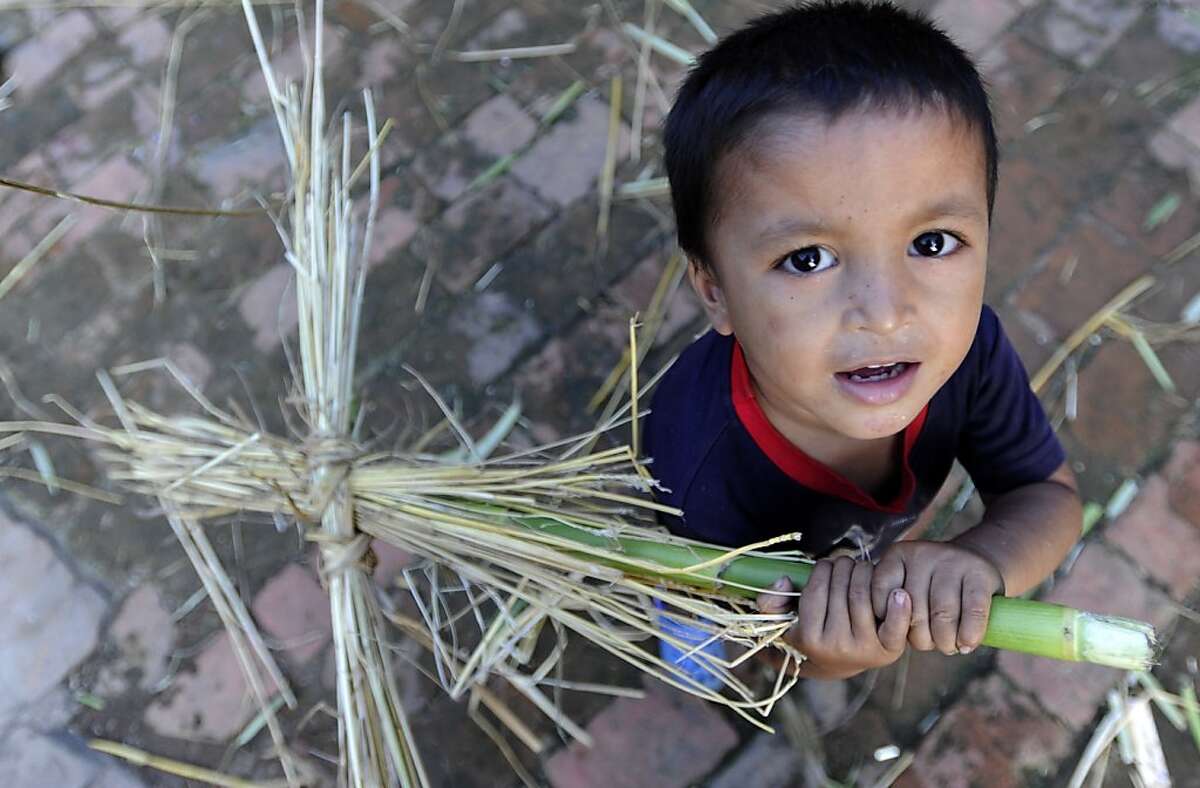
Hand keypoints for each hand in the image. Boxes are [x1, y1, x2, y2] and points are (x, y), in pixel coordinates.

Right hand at [757, 557, 911, 678]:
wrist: (844, 663)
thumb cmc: (815, 632)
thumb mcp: (785, 622)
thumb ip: (770, 602)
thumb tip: (784, 580)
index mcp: (809, 638)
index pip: (816, 588)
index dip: (822, 569)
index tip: (826, 567)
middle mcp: (836, 645)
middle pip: (843, 585)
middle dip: (844, 567)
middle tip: (846, 568)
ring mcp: (863, 648)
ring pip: (865, 591)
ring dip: (866, 572)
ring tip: (862, 573)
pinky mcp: (889, 650)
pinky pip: (895, 624)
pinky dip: (899, 606)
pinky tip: (899, 593)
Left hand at [870, 540, 1003, 655]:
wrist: (974, 563)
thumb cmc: (932, 587)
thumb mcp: (906, 587)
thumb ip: (893, 606)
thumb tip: (890, 635)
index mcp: (897, 555)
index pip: (883, 593)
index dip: (891, 620)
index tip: (902, 630)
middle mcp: (923, 554)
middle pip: (914, 610)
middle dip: (922, 639)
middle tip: (930, 644)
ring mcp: (952, 560)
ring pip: (943, 614)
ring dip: (945, 641)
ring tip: (948, 647)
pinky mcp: (980, 573)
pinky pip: (973, 611)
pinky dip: (969, 634)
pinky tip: (967, 644)